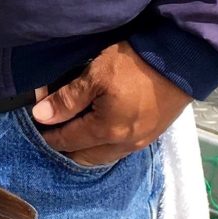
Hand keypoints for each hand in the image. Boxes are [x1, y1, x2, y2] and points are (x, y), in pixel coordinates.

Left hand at [30, 42, 187, 164]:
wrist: (180, 60)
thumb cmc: (135, 64)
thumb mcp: (96, 75)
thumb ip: (67, 98)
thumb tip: (41, 115)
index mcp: (106, 131)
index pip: (67, 141)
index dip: (48, 135)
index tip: (37, 126)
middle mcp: (123, 144)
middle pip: (84, 158)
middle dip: (66, 148)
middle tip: (53, 131)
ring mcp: (139, 142)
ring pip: (103, 156)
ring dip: (86, 149)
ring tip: (74, 132)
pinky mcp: (151, 135)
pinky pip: (120, 150)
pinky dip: (104, 146)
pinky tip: (99, 132)